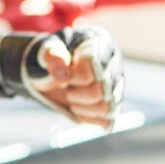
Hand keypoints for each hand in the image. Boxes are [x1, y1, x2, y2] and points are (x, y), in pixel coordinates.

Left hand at [0, 25, 124, 129]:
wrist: (54, 69)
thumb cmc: (53, 55)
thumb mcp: (47, 49)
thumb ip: (53, 57)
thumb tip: (63, 79)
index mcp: (101, 43)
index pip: (92, 71)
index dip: (73, 78)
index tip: (63, 74)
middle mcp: (114, 63)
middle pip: (101, 92)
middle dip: (76, 95)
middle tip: (67, 89)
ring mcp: (117, 84)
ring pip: (106, 108)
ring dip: (82, 108)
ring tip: (72, 97)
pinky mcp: (114, 103)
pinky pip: (106, 120)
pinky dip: (87, 117)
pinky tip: (78, 107)